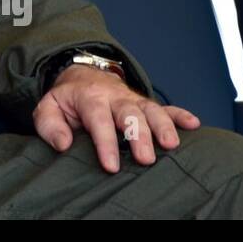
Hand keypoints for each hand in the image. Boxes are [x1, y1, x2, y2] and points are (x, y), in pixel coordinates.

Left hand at [33, 64, 199, 172]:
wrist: (83, 76)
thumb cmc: (67, 100)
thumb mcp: (48, 107)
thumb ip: (50, 125)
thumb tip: (63, 144)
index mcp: (90, 98)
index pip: (98, 120)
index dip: (105, 143)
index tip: (111, 165)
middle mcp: (115, 97)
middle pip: (130, 113)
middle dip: (139, 135)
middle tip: (146, 159)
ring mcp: (133, 99)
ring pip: (151, 109)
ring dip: (163, 125)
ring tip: (172, 145)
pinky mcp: (146, 104)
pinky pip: (166, 107)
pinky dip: (180, 114)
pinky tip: (194, 124)